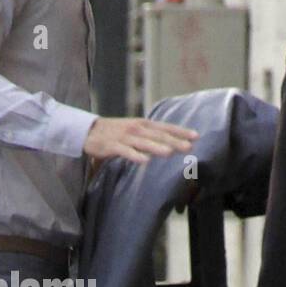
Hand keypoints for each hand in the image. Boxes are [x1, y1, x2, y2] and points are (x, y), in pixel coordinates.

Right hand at [83, 116, 198, 165]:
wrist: (89, 131)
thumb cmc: (115, 132)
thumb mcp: (135, 130)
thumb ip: (151, 137)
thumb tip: (170, 145)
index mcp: (143, 124)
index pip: (165, 128)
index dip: (180, 131)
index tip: (196, 136)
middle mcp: (136, 129)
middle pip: (158, 135)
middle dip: (174, 141)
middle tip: (189, 147)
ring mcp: (124, 137)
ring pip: (144, 143)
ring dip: (157, 147)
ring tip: (170, 153)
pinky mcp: (112, 146)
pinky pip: (125, 152)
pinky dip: (135, 155)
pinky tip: (144, 161)